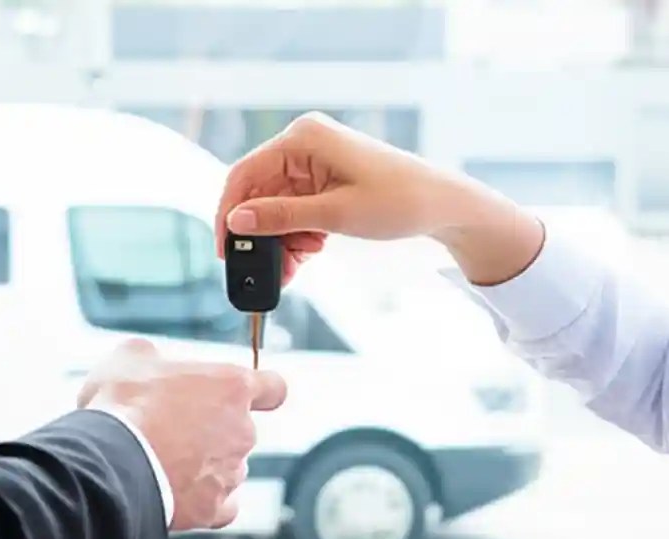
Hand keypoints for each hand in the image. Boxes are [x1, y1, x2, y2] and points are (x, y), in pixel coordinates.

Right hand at [77, 338, 287, 531]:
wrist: (110, 462)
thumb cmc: (122, 404)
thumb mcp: (130, 357)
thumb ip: (155, 357)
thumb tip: (149, 362)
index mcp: (233, 387)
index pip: (273, 388)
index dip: (262, 391)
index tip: (242, 395)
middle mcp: (243, 431)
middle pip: (240, 430)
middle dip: (211, 429)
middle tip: (170, 429)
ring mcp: (231, 472)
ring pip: (229, 467)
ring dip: (205, 464)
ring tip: (163, 462)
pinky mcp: (213, 508)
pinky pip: (221, 505)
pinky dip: (204, 499)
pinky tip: (179, 493)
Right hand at [217, 112, 542, 285]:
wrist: (443, 206)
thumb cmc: (399, 201)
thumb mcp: (334, 215)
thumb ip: (281, 218)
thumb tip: (236, 221)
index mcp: (303, 137)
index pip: (244, 174)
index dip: (229, 214)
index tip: (224, 251)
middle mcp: (304, 144)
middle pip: (259, 193)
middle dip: (260, 235)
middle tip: (265, 271)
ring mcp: (315, 162)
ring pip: (276, 207)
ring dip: (280, 241)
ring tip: (292, 270)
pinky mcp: (325, 180)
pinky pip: (295, 210)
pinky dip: (296, 236)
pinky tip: (305, 257)